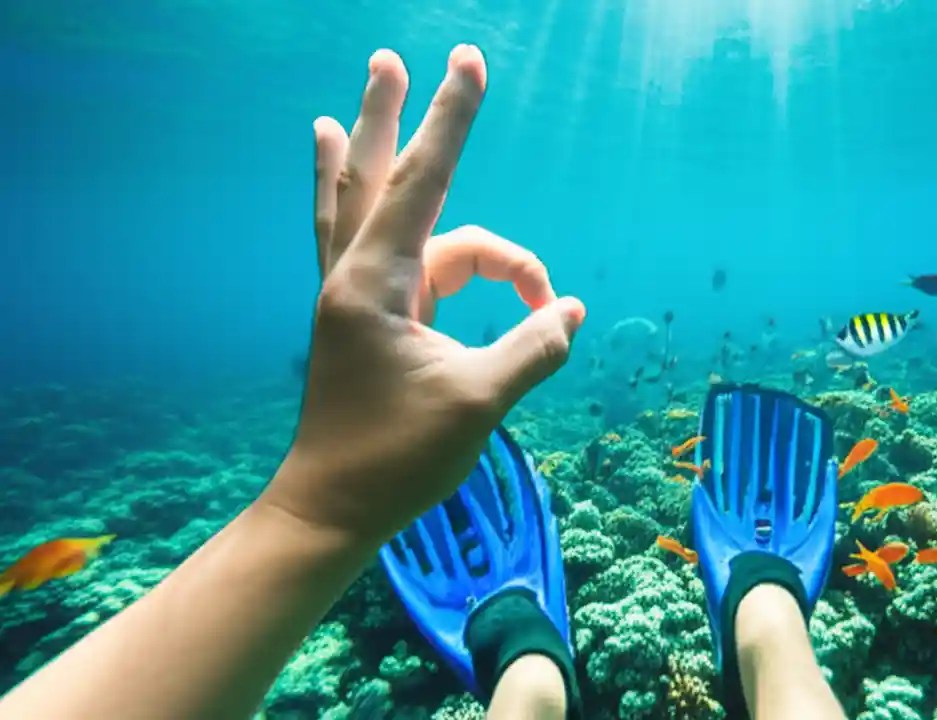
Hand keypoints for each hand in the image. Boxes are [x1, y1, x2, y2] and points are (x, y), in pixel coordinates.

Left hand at [261, 46, 584, 543]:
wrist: (330, 509)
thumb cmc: (397, 459)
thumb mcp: (479, 403)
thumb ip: (532, 349)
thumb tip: (569, 313)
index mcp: (376, 285)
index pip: (427, 182)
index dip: (452, 119)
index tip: (469, 64)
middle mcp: (354, 278)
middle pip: (371, 176)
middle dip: (389, 116)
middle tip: (388, 57)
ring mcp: (351, 298)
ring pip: (362, 211)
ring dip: (364, 158)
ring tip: (344, 110)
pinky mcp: (358, 321)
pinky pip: (364, 247)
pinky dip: (362, 212)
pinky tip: (354, 192)